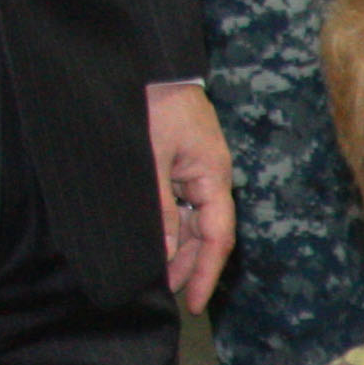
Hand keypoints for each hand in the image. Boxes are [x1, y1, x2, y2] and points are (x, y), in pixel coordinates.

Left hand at [146, 80, 234, 310]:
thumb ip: (159, 208)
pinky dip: (167, 223)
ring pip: (190, 219)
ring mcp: (193, 168)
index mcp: (213, 176)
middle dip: (187, 265)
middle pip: (205, 233)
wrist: (146, 61)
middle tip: (165, 293)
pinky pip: (178, 202)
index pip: (217, 237)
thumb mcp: (152, 159)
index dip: (204, 273)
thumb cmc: (154, 103)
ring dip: (175, 246)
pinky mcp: (177, 160)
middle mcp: (209, 176)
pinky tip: (152, 237)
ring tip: (154, 271)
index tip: (191, 304)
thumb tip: (165, 251)